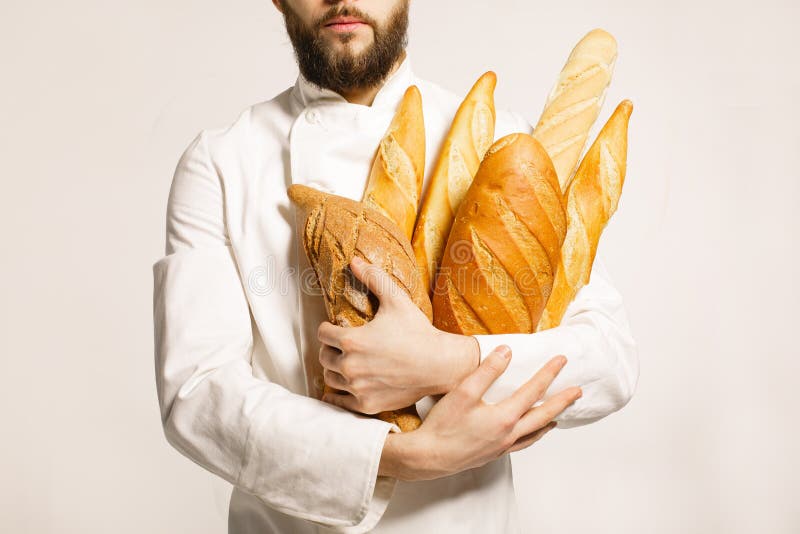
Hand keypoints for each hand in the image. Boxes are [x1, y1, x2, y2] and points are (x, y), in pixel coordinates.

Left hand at [319, 256, 477, 414]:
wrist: (441, 365)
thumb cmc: (418, 332)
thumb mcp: (397, 300)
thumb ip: (374, 278)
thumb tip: (354, 261)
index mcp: (351, 340)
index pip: (322, 334)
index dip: (328, 329)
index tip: (336, 328)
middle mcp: (349, 366)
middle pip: (324, 357)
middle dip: (331, 349)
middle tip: (343, 346)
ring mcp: (357, 388)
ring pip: (330, 379)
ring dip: (335, 370)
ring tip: (348, 363)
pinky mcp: (367, 404)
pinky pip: (340, 402)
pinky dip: (340, 395)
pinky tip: (348, 385)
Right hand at [379, 346, 581, 480]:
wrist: (428, 457)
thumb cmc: (443, 426)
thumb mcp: (463, 392)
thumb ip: (487, 371)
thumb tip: (506, 352)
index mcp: (504, 417)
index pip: (533, 390)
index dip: (549, 373)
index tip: (561, 360)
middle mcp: (508, 434)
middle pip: (543, 415)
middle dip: (561, 401)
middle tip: (577, 391)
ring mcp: (502, 446)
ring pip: (535, 433)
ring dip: (549, 420)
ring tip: (560, 414)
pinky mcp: (493, 453)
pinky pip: (523, 443)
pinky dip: (534, 435)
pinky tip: (530, 433)